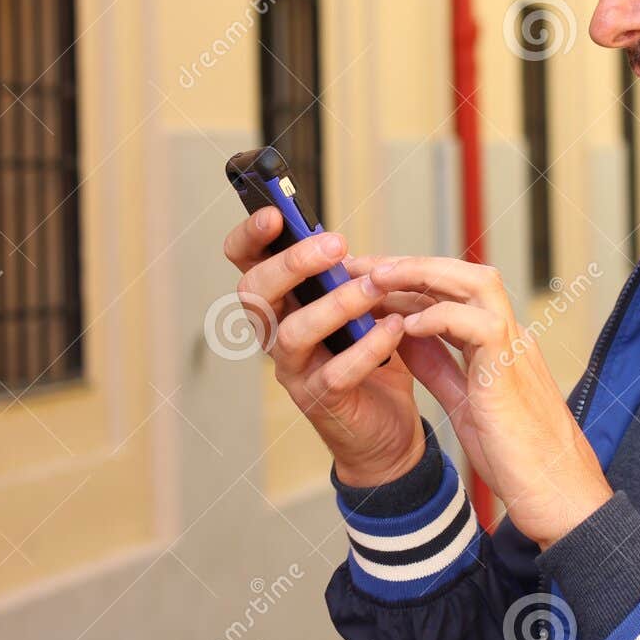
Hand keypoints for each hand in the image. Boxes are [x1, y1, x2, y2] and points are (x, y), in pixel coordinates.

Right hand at [223, 208, 433, 486]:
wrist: (386, 427)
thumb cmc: (368, 356)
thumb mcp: (358, 304)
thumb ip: (346, 275)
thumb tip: (341, 244)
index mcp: (280, 301)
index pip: (245, 261)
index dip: (251, 235)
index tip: (276, 213)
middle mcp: (274, 332)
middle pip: (256, 293)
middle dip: (292, 264)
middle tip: (335, 245)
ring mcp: (293, 369)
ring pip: (292, 332)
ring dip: (335, 304)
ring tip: (374, 288)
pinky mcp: (320, 400)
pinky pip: (335, 372)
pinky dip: (366, 348)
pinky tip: (394, 330)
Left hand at [360, 256, 612, 548]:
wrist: (558, 496)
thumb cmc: (516, 457)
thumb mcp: (464, 401)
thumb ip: (438, 365)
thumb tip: (403, 335)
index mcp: (499, 343)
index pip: (455, 293)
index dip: (413, 281)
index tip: (369, 278)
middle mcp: (511, 335)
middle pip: (464, 274)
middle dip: (412, 264)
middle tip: (364, 265)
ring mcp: (516, 348)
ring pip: (476, 283)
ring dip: (424, 274)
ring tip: (380, 278)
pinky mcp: (511, 370)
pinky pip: (478, 325)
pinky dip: (440, 318)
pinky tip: (406, 326)